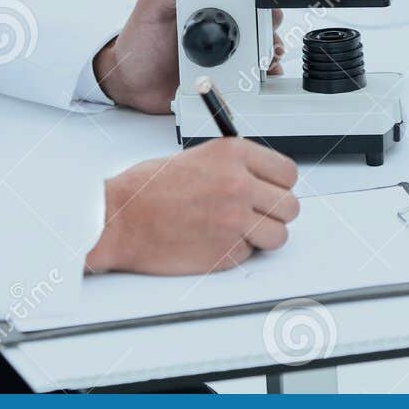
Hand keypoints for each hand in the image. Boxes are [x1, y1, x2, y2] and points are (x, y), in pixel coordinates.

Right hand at [84, 138, 299, 273]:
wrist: (119, 218)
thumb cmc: (146, 189)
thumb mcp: (197, 159)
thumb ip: (233, 168)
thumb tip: (261, 184)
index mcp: (232, 154)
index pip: (287, 173)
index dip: (280, 185)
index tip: (272, 191)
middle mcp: (239, 185)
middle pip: (290, 206)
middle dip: (275, 213)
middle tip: (255, 214)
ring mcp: (234, 220)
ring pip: (278, 235)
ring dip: (262, 236)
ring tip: (235, 230)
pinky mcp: (225, 252)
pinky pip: (249, 254)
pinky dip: (235, 251)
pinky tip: (210, 241)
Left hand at [93, 0, 283, 113]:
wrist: (129, 83)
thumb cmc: (136, 42)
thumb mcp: (150, 6)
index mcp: (205, 6)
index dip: (258, 1)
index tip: (264, 9)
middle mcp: (217, 28)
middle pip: (258, 23)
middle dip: (270, 28)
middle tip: (269, 38)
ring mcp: (222, 55)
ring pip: (258, 50)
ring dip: (270, 52)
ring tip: (268, 58)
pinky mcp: (223, 79)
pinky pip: (249, 78)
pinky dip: (262, 77)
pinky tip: (264, 75)